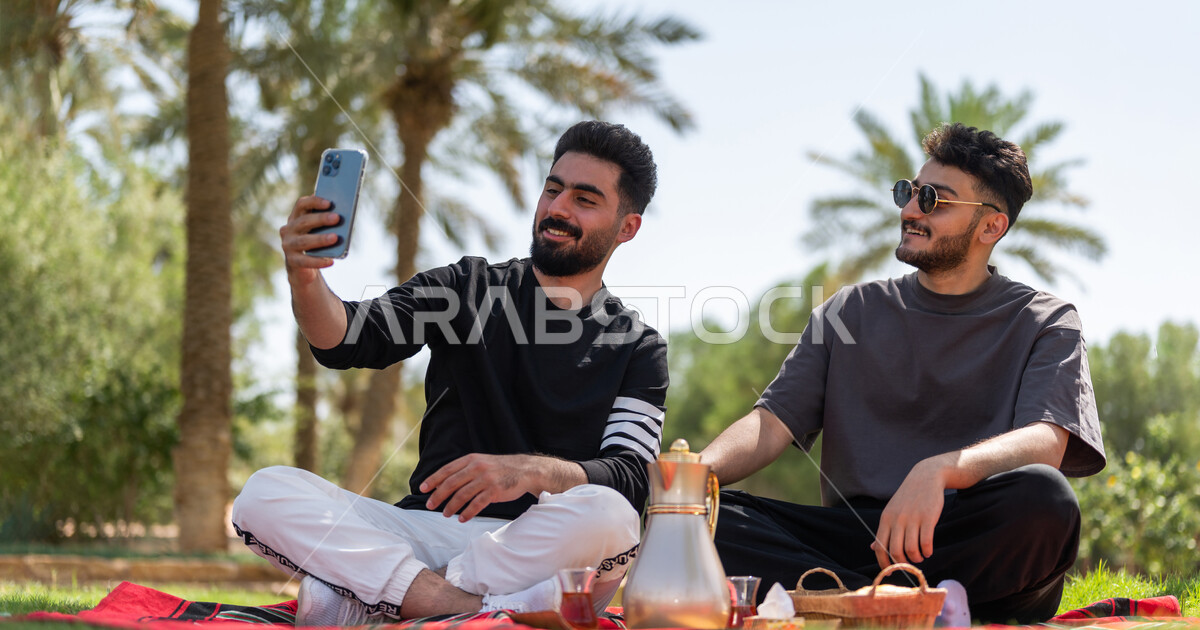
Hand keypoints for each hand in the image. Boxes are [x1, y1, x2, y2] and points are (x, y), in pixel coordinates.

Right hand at [279, 195, 340, 285]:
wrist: (302, 268)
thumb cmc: (315, 243)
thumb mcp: (319, 231)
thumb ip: (326, 223)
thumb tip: (341, 217)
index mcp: (296, 217)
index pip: (302, 204)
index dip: (314, 202)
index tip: (329, 203)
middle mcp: (289, 229)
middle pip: (303, 221)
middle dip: (321, 219)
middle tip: (337, 218)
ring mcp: (288, 245)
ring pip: (303, 240)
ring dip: (320, 238)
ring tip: (335, 238)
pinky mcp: (291, 261)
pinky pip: (305, 261)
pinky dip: (318, 261)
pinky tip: (331, 261)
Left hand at [419, 454, 545, 521]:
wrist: (526, 470)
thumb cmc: (501, 469)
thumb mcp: (482, 462)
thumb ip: (466, 469)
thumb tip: (446, 482)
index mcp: (471, 460)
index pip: (447, 469)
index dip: (433, 479)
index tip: (423, 488)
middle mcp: (477, 468)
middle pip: (451, 483)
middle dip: (438, 495)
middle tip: (430, 505)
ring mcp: (486, 479)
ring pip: (462, 495)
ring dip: (451, 506)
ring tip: (446, 514)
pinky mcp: (495, 491)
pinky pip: (477, 504)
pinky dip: (467, 513)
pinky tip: (462, 519)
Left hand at [871, 456, 949, 568]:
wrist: (925, 477)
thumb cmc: (907, 498)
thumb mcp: (891, 511)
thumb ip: (884, 531)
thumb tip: (873, 548)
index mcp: (885, 519)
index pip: (880, 547)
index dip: (884, 563)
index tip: (891, 572)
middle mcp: (897, 520)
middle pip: (895, 552)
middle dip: (903, 563)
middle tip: (910, 563)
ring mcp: (912, 519)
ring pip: (911, 549)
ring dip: (916, 558)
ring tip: (920, 556)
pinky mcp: (927, 518)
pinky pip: (925, 542)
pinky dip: (927, 551)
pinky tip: (928, 551)